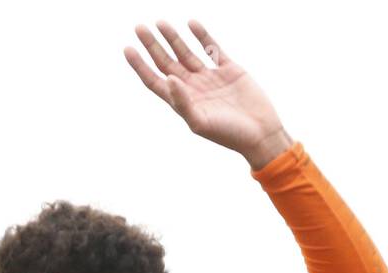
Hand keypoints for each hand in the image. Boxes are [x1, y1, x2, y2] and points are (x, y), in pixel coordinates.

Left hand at [124, 19, 293, 169]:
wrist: (260, 133)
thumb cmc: (228, 134)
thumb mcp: (200, 123)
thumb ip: (182, 102)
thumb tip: (168, 78)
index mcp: (182, 102)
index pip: (155, 80)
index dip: (140, 66)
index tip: (127, 49)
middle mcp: (193, 88)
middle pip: (167, 62)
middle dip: (153, 46)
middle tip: (139, 28)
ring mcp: (210, 78)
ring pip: (186, 52)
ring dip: (173, 38)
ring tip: (160, 22)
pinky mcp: (229, 69)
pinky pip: (212, 48)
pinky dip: (202, 36)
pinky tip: (191, 23)